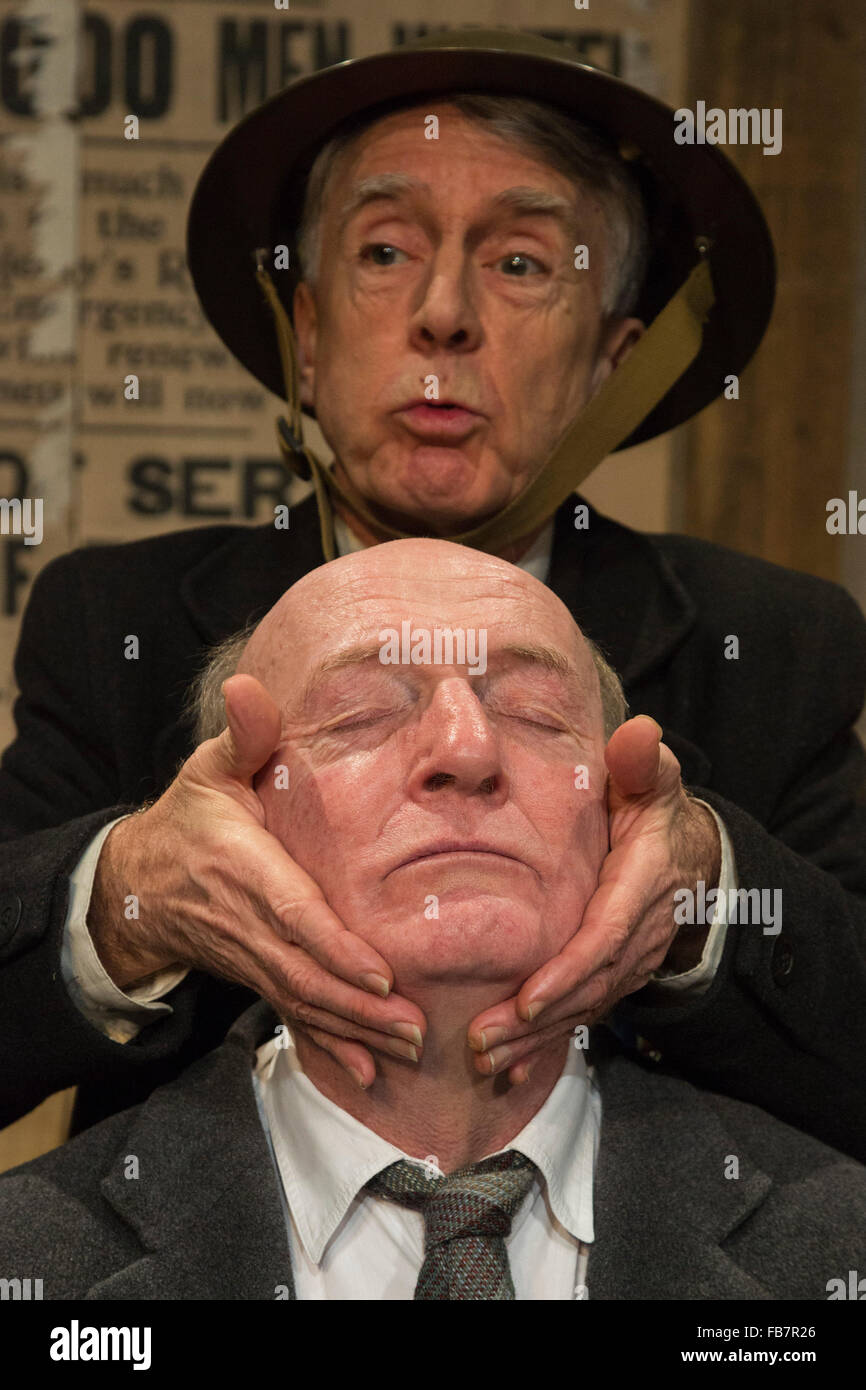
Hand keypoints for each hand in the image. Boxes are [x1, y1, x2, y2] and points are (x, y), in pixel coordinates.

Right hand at [87, 673, 424, 1087]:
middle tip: (417, 1027)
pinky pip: (296, 1015)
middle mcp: (249, 923)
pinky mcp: (259, 975)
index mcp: (245, 868)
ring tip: (411, 1048)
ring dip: (358, 1031)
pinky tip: (371, 1072)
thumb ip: (242, 735)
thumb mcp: (209, 769)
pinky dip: (333, 1046)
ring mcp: (253, 957)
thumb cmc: (191, 816)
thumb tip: (250, 688)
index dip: (335, 947)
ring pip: (307, 1001)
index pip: (294, 914)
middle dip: (361, 1006)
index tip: (380, 973)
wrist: (140, 882)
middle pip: (308, 973)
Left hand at [466, 714, 720, 1082]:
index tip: (527, 997)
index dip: (568, 970)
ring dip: (532, 1038)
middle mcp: (638, 931)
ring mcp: (629, 961)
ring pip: (583, 1008)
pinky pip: (582, 1014)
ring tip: (482, 1059)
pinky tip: (508, 1066)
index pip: (605, 934)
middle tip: (481, 1041)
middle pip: (587, 985)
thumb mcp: (653, 779)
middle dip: (535, 1019)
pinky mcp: (614, 975)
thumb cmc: (653, 807)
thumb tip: (639, 734)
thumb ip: (642, 761)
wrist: (690, 855)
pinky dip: (545, 1042)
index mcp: (642, 881)